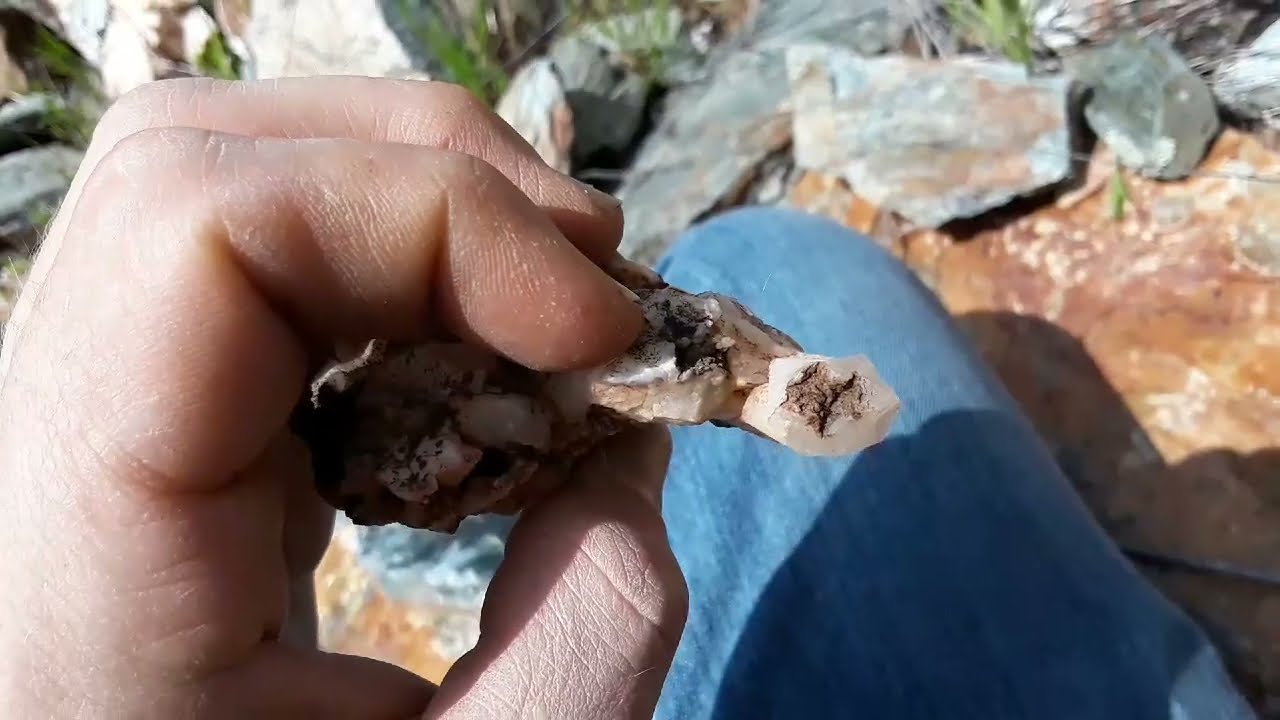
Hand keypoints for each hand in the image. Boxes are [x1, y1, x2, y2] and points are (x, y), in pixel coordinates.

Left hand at [0, 77, 687, 718]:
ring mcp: (86, 410)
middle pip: (201, 167)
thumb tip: (627, 441)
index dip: (428, 218)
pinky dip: (398, 263)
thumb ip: (589, 633)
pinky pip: (254, 256)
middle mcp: (47, 446)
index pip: (195, 237)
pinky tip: (474, 353)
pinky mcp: (150, 411)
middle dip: (442, 187)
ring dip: (420, 205)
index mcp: (89, 553)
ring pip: (225, 178)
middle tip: (596, 292)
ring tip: (549, 305)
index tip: (600, 327)